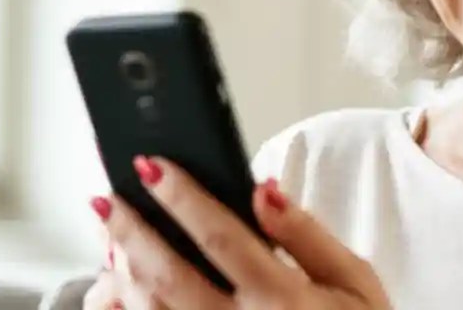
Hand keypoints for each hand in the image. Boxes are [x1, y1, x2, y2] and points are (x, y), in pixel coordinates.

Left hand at [87, 156, 390, 308]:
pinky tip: (114, 286)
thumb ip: (308, 234)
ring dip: (121, 272)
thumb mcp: (354, 280)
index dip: (182, 198)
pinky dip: (124, 309)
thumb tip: (263, 189)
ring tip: (109, 236)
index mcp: (284, 299)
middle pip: (169, 277)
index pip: (221, 237)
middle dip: (132, 232)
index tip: (152, 165)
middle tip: (108, 199)